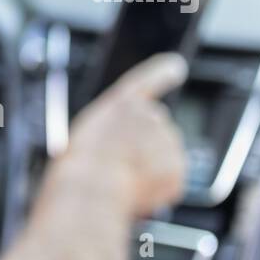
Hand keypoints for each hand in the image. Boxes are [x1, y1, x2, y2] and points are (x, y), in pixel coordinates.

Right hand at [64, 53, 189, 216]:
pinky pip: (169, 182)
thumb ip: (117, 132)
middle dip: (142, 148)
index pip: (148, 80)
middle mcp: (152, 116)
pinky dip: (156, 191)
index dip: (162, 72)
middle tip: (116, 166)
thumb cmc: (82, 164)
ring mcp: (168, 142)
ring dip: (146, 170)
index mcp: (124, 103)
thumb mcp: (90, 134)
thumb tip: (140, 154)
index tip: (176, 66)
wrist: (94, 188)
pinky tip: (135, 193)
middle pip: (154, 131)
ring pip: (161, 158)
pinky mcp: (177, 169)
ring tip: (120, 180)